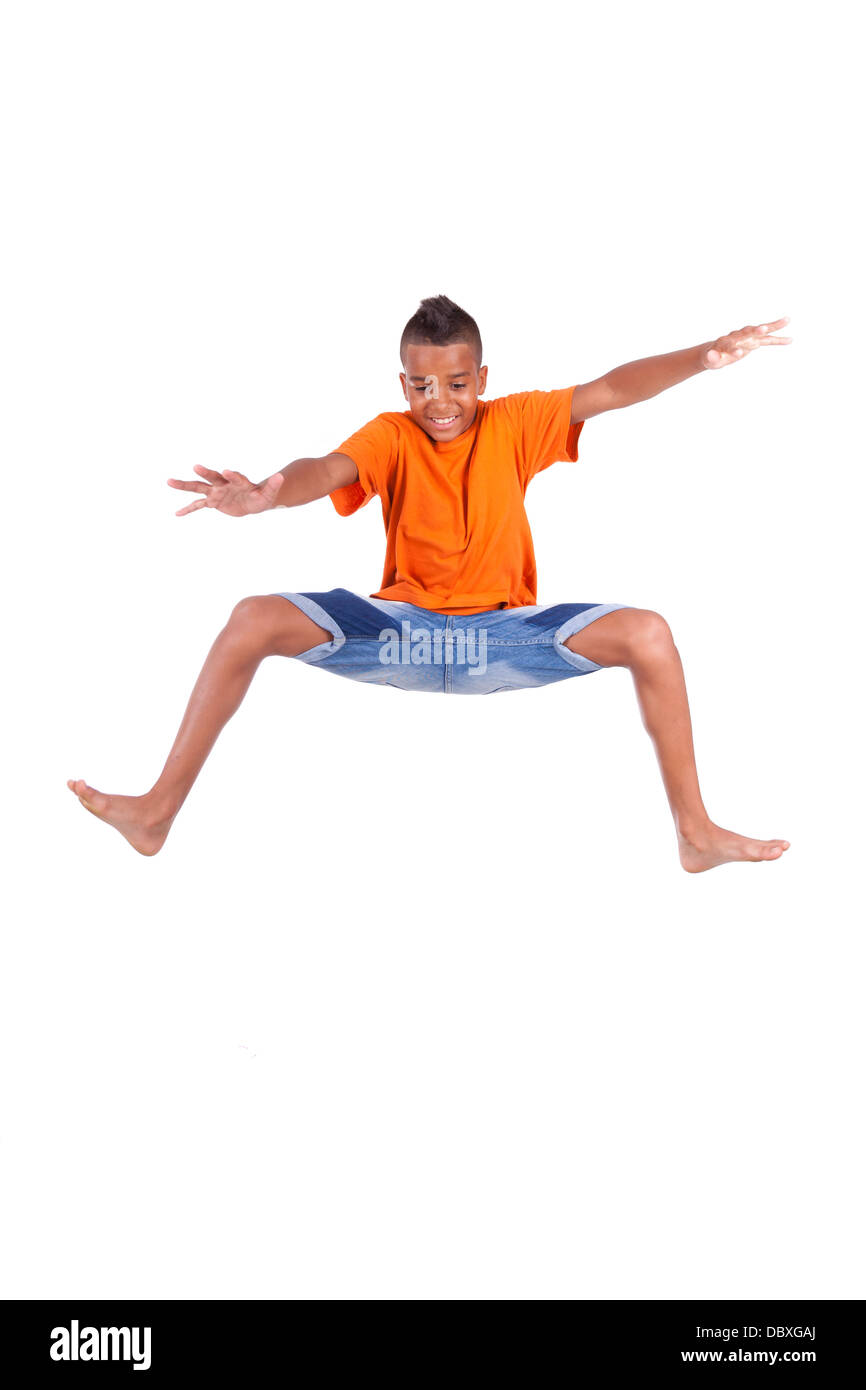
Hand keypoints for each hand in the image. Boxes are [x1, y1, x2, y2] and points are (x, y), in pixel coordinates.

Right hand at [167, 465, 283, 516]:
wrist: (254, 500)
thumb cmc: (262, 496)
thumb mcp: (269, 494)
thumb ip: (273, 485)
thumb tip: (282, 477)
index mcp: (239, 481)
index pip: (235, 477)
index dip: (232, 475)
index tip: (226, 471)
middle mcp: (224, 484)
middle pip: (213, 477)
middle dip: (205, 473)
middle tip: (196, 466)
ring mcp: (216, 492)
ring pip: (199, 488)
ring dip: (185, 485)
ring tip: (169, 481)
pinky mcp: (213, 502)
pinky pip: (199, 505)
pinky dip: (189, 509)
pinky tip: (177, 514)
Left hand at [701, 316, 791, 368]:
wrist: (715, 350)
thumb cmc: (711, 356)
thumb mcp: (709, 360)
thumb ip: (712, 358)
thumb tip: (712, 356)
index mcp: (725, 342)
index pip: (730, 345)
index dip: (734, 350)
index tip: (738, 354)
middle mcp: (738, 336)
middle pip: (748, 332)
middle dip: (755, 331)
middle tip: (763, 328)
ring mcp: (747, 337)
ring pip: (761, 331)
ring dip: (773, 326)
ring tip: (787, 320)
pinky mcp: (754, 341)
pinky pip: (767, 340)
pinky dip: (778, 339)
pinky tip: (790, 340)